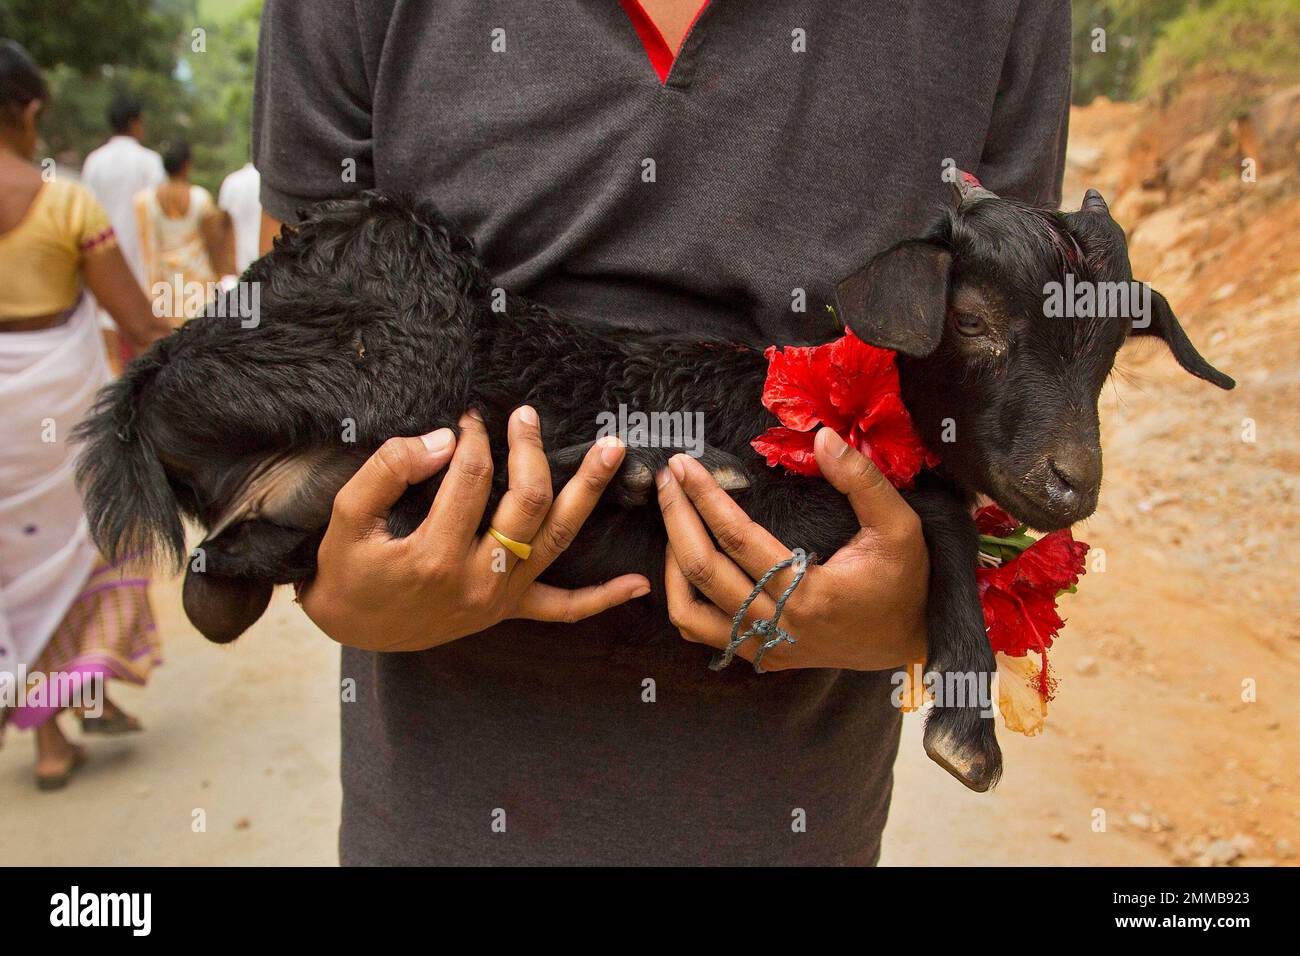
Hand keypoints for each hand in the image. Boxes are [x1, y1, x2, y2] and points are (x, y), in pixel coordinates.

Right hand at [299, 408, 650, 650]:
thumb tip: (443, 439)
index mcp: (435, 555)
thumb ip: (388, 470)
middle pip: (527, 501)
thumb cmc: (347, 569)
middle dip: (530, 450)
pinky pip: (563, 609)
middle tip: (526, 415)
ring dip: (589, 493)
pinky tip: (639, 582)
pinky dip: (601, 598)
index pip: (472, 478)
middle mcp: (479, 579)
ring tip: (614, 451)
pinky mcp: (509, 611)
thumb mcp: (346, 516)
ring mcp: (501, 598)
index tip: (468, 418)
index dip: (474, 439)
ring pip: (558, 539)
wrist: (352, 627)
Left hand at [657, 426, 927, 670]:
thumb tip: (821, 437)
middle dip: (675, 518)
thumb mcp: (899, 525)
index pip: (737, 538)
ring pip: (690, 612)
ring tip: (672, 521)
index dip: (705, 497)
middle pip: (703, 571)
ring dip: (670, 564)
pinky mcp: (762, 657)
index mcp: (809, 594)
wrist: (913, 642)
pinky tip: (683, 566)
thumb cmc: (906, 582)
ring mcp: (766, 647)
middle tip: (665, 478)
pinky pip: (702, 633)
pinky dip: (683, 599)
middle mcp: (779, 626)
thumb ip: (862, 480)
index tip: (684, 464)